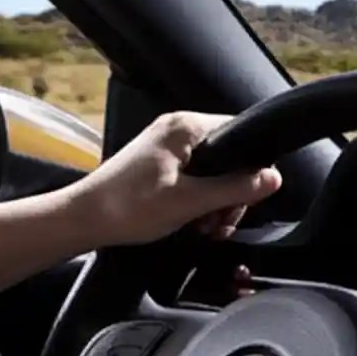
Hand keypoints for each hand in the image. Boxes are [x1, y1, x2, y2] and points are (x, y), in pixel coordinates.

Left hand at [63, 112, 281, 246]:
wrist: (83, 219)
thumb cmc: (128, 208)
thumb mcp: (191, 202)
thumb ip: (236, 188)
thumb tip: (273, 178)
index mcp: (186, 127)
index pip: (242, 134)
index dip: (251, 169)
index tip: (244, 200)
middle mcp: (177, 129)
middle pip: (229, 157)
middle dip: (231, 194)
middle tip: (220, 222)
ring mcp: (166, 145)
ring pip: (213, 171)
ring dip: (216, 202)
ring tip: (204, 227)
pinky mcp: (158, 163)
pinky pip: (194, 177)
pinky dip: (199, 200)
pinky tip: (193, 222)